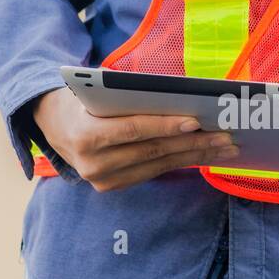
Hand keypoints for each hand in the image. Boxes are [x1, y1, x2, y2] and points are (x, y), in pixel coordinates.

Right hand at [32, 87, 238, 191]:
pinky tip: (205, 155)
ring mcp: (103, 180)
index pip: (133, 130)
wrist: (52, 125)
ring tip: (226, 148)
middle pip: (152, 151)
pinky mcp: (113, 187)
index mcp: (85, 135)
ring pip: (158, 165)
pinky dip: (182, 163)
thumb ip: (129, 96)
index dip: (165, 126)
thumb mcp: (98, 91)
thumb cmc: (82, 99)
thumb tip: (180, 97)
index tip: (195, 121)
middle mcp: (93, 164)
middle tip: (226, 137)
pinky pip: (154, 172)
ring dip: (196, 157)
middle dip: (193, 144)